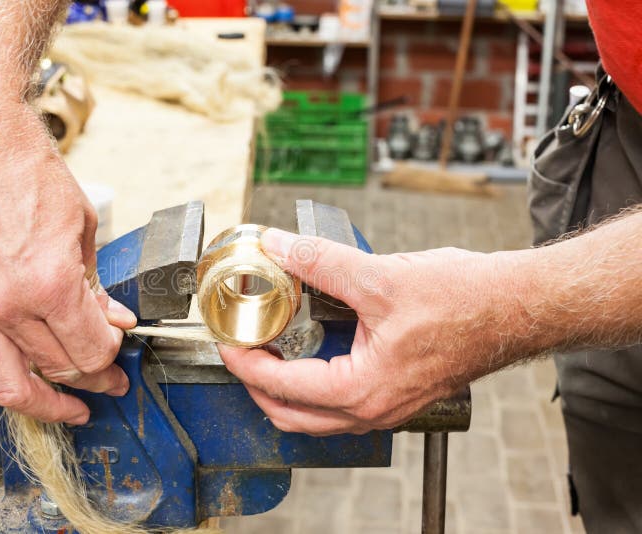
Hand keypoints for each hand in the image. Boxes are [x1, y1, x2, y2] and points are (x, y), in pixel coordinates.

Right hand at [0, 100, 135, 454]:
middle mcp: (7, 305)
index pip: (90, 348)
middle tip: (110, 377)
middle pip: (58, 366)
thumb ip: (95, 283)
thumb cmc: (25, 167)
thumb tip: (113, 318)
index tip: (120, 348)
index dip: (112, 353)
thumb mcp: (80, 226)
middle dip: (92, 375)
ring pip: (9, 382)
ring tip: (71, 410)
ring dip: (45, 403)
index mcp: (49, 283)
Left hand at [219, 228, 524, 435]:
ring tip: (268, 348)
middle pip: (291, 415)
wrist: (517, 308)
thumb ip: (320, 261)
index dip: (245, 363)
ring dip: (284, 388)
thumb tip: (277, 246)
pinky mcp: (397, 394)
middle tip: (240, 350)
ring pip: (316, 416)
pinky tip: (310, 348)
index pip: (282, 388)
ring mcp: (387, 407)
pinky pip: (340, 404)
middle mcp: (373, 409)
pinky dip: (312, 384)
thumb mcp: (381, 275)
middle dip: (257, 385)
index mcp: (364, 389)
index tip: (226, 342)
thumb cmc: (466, 301)